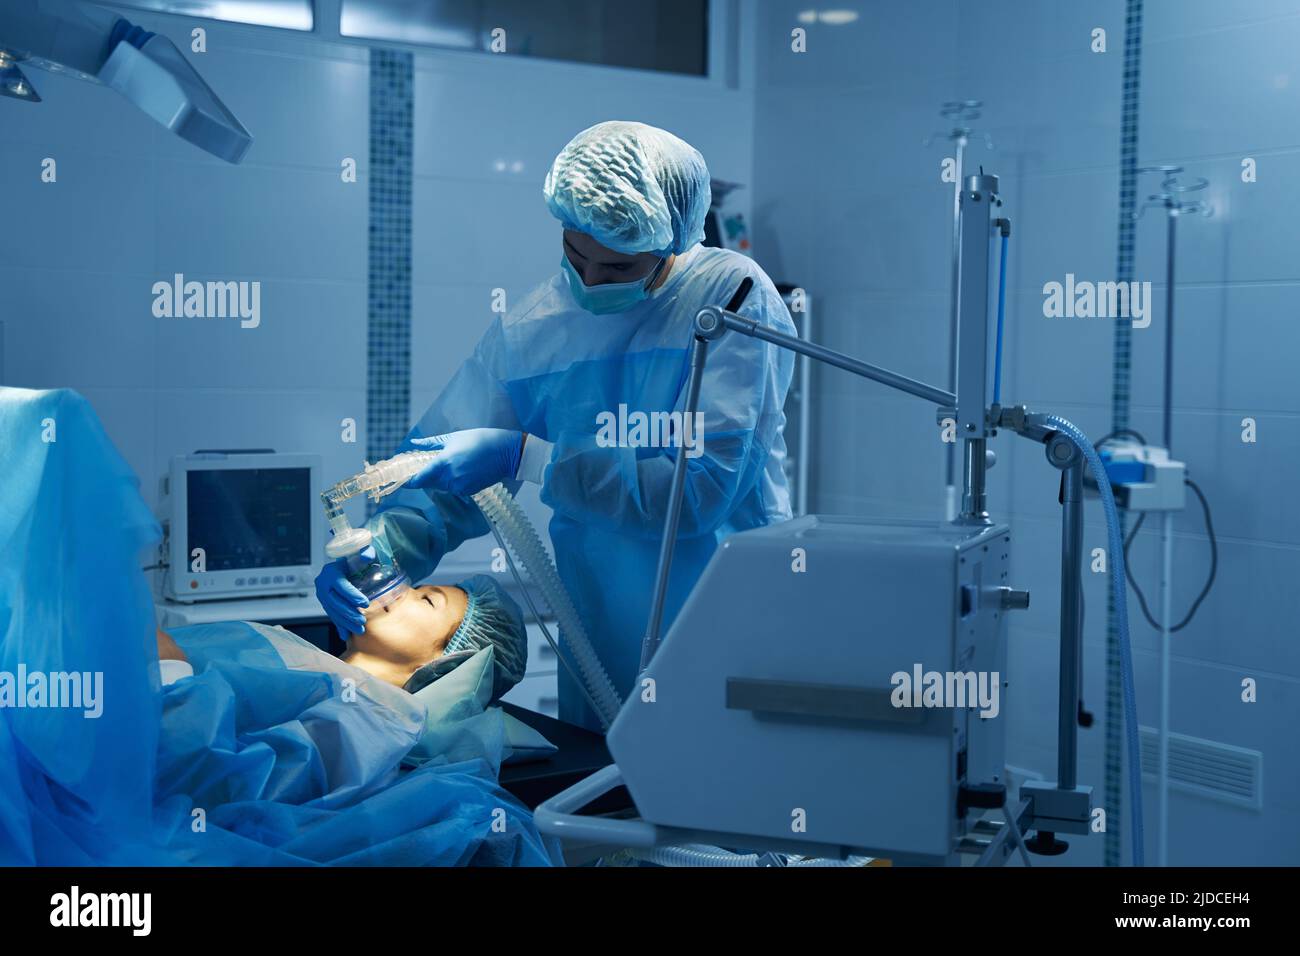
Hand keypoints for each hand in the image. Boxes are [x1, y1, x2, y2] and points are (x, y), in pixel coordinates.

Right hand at [314, 551, 370, 635]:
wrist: (342, 566)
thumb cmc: (352, 560)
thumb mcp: (358, 554)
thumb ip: (364, 553)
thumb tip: (368, 555)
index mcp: (330, 572)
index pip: (340, 585)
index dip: (352, 595)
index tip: (364, 603)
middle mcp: (323, 585)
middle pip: (335, 601)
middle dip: (349, 613)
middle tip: (362, 620)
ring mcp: (322, 596)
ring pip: (333, 611)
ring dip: (346, 622)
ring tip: (359, 630)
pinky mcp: (325, 604)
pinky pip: (332, 616)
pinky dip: (340, 626)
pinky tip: (346, 635)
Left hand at [404, 428, 523, 495]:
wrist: (506, 452)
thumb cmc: (480, 440)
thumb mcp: (453, 437)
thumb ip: (431, 443)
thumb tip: (414, 443)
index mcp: (444, 462)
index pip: (420, 478)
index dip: (409, 481)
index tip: (402, 481)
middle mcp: (450, 477)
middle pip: (430, 483)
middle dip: (427, 477)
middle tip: (429, 466)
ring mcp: (460, 486)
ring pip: (442, 486)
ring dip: (441, 479)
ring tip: (452, 464)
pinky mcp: (469, 491)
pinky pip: (454, 489)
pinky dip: (453, 482)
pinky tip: (462, 470)